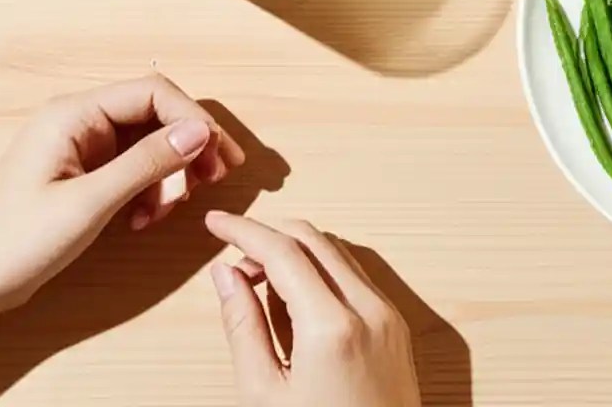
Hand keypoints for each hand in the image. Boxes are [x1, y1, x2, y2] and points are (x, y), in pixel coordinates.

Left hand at [0, 74, 245, 316]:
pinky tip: (144, 218)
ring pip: (150, 143)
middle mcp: (80, 122)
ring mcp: (82, 147)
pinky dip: (151, 190)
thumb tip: (200, 131)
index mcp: (73, 115)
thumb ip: (148, 163)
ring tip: (167, 211)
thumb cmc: (15, 242)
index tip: (218, 156)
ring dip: (171, 174)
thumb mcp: (90, 202)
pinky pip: (135, 168)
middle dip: (189, 146)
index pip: (152, 92)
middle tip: (215, 179)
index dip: (193, 119)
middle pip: (156, 114)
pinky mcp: (85, 173)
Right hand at [206, 212, 420, 406]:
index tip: (214, 222)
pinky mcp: (397, 326)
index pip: (284, 250)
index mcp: (332, 326)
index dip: (244, 230)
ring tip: (257, 282)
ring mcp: (389, 315)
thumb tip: (226, 273)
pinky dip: (323, 271)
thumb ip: (243, 325)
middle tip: (231, 255)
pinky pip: (356, 277)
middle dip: (270, 236)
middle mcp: (369, 309)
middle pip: (315, 240)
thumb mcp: (264, 393)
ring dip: (297, 252)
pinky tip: (294, 299)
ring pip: (338, 253)